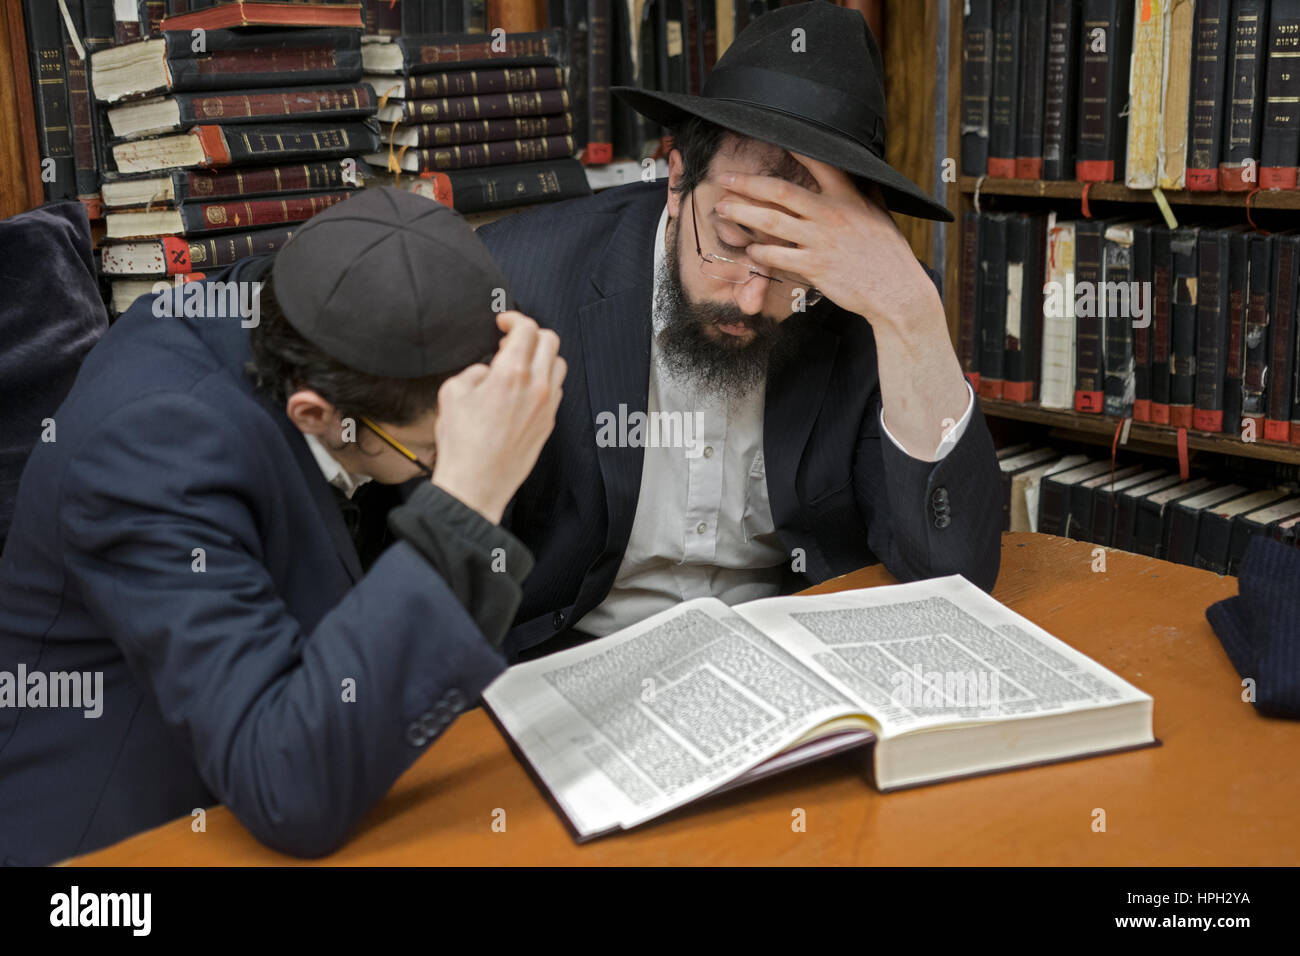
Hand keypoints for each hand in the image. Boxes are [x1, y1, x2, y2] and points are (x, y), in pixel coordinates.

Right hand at [430, 311, 565, 522]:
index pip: (527, 329)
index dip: (514, 319)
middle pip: (550, 341)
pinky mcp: (549, 424)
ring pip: (558, 365)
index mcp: (511, 374)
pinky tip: (525, 390)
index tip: (504, 322)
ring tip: (519, 366)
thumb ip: (473, 372)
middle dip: (531, 334)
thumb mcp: (452, 394)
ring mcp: (547, 407)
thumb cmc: (462, 444)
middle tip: (510, 342)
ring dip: (541, 357)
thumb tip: (487, 371)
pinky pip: (557, 391)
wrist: (476, 485)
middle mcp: (536, 387)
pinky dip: (545, 381)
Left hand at [713, 154, 941, 330]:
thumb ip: (867, 191)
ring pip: (771, 221)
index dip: (793, 149)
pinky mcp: (814, 267)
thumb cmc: (889, 254)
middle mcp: (831, 214)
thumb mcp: (882, 214)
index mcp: (848, 197)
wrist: (897, 291)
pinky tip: (749, 248)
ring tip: (722, 208)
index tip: (770, 138)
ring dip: (742, 213)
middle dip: (747, 183)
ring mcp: (820, 240)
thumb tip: (865, 172)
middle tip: (725, 180)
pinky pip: (778, 256)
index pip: (818, 163)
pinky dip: (760, 251)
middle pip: (779, 191)